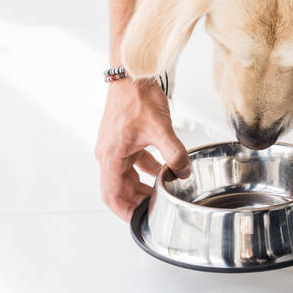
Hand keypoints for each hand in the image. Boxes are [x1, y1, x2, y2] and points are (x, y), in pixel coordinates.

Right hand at [96, 77, 190, 221]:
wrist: (132, 72)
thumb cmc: (137, 96)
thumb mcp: (160, 128)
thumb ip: (174, 153)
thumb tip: (184, 172)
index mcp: (111, 156)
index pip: (111, 195)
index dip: (124, 211)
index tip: (139, 220)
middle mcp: (108, 154)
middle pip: (120, 188)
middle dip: (138, 200)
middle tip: (157, 208)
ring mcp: (115, 146)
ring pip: (127, 175)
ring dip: (143, 184)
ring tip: (162, 191)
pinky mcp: (123, 139)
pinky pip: (133, 161)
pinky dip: (146, 168)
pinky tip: (164, 170)